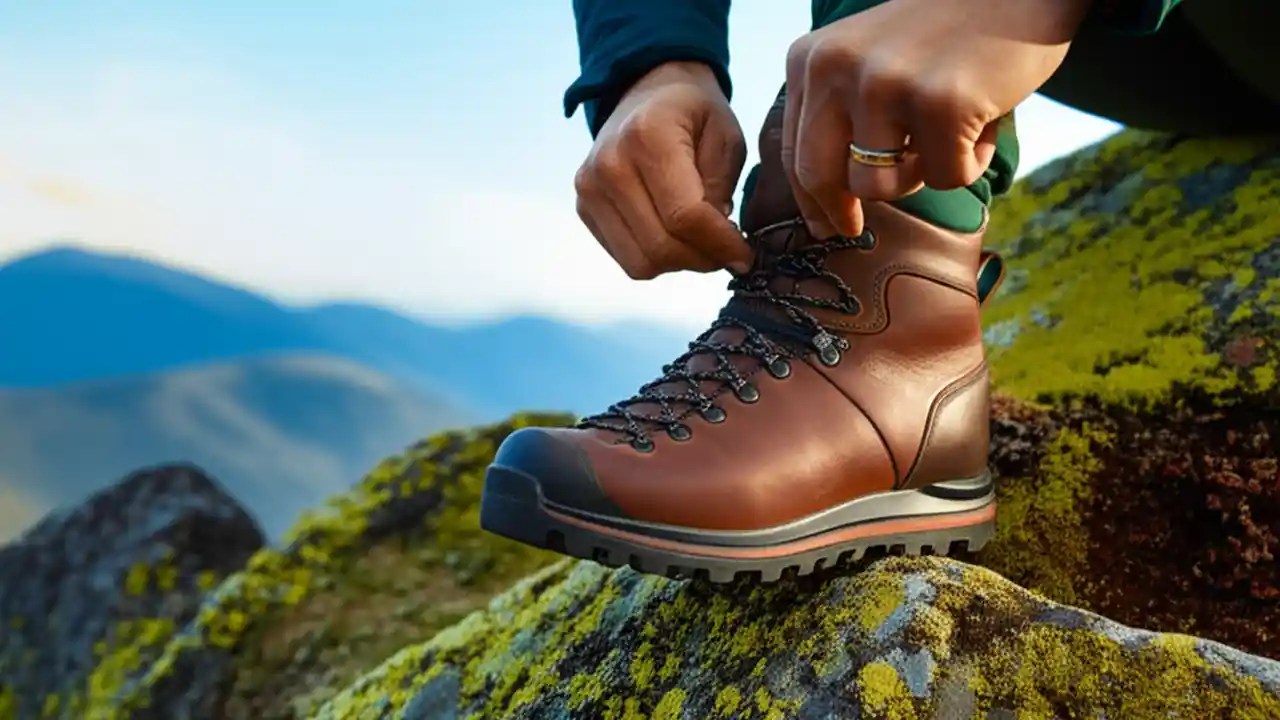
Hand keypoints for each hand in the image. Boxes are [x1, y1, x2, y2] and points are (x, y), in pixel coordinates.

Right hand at [575, 61, 750, 278]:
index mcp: (648, 136)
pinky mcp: (584, 207)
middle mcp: (609, 165)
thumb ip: (721, 187)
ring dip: (680, 263)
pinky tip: (675, 237)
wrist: (646, 91)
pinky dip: (656, 258)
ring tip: (701, 244)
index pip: (685, 216)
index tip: (745, 254)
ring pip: (641, 263)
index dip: (720, 245)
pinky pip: (626, 258)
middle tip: (728, 253)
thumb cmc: (694, 112)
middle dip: (703, 259)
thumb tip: (716, 240)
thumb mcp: (727, 137)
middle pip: (661, 247)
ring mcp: (590, 189)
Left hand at [782, 0, 1093, 236]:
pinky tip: (986, 120)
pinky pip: (946, 178)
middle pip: (821, 176)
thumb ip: (840, 109)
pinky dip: (972, 162)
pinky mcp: (940, 104)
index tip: (822, 225)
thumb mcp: (869, 57)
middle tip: (855, 230)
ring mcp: (886, 84)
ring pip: (880, 186)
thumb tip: (824, 197)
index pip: (795, 150)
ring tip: (947, 139)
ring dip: (918, 179)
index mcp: (812, 58)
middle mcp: (837, 68)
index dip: (809, 198)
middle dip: (840, 213)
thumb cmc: (948, 32)